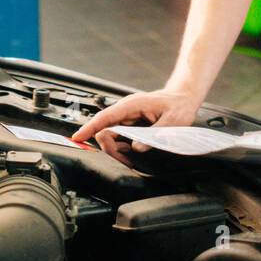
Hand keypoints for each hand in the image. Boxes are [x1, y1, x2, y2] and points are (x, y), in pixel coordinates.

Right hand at [71, 89, 199, 164]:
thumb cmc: (178, 105)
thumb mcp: (172, 121)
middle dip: (109, 148)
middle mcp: (125, 109)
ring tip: (130, 160)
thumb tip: (135, 148)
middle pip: (104, 129)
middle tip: (126, 162)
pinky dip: (121, 146)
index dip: (89, 128)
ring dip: (115, 149)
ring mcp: (127, 115)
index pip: (105, 117)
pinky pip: (118, 135)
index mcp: (132, 105)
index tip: (77, 138)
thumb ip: (154, 134)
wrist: (183, 98)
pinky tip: (132, 153)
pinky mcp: (130, 122)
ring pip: (110, 134)